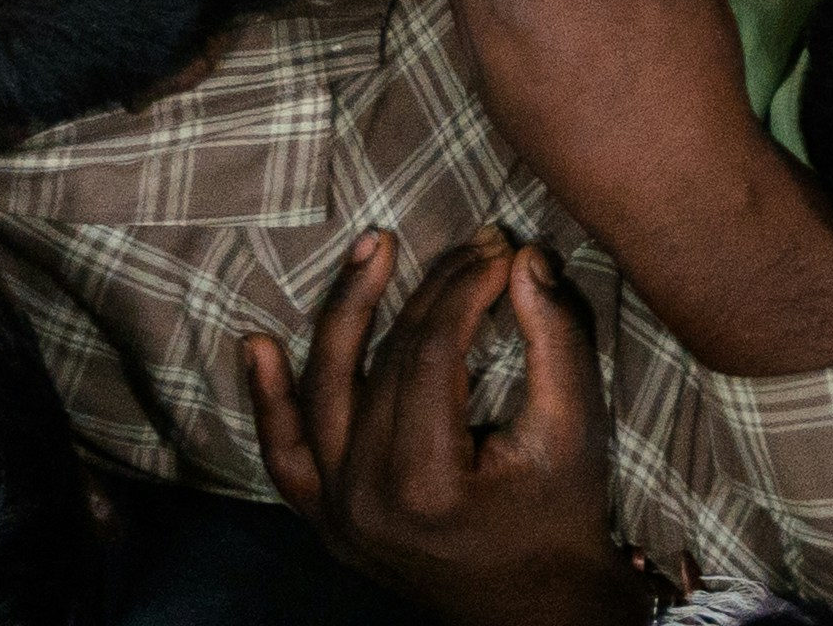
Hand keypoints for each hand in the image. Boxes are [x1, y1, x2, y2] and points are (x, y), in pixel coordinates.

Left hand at [233, 232, 635, 625]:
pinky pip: (284, 455)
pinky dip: (268, 400)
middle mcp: (363, 499)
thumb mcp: (576, 427)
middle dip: (434, 291)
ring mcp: (335, 515)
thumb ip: (556, 337)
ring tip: (370, 249)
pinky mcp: (326, 521)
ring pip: (324, 394)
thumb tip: (525, 258)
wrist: (539, 609)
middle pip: (385, 364)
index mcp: (424, 482)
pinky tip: (256, 343)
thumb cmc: (562, 516)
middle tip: (475, 243)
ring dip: (344, 315)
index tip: (503, 248)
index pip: (431, 354)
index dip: (466, 289)